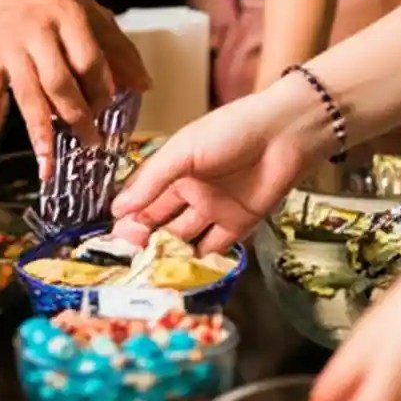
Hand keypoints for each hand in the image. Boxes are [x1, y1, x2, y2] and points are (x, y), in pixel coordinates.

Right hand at [0, 0, 150, 176]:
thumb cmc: (56, 6)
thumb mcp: (93, 16)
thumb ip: (119, 50)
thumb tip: (145, 86)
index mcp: (69, 16)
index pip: (89, 61)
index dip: (101, 89)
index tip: (106, 109)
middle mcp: (37, 30)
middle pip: (58, 82)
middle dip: (76, 116)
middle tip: (89, 141)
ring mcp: (10, 45)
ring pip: (27, 92)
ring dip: (39, 128)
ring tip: (48, 158)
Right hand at [110, 78, 327, 253]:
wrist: (285, 133)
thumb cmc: (230, 130)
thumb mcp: (183, 151)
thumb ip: (152, 180)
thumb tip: (118, 208)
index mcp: (174, 171)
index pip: (143, 200)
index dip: (129, 219)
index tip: (116, 238)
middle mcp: (190, 192)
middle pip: (161, 222)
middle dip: (145, 239)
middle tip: (131, 257)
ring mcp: (213, 210)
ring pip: (184, 237)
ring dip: (169, 252)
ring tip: (153, 268)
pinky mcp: (238, 224)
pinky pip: (215, 246)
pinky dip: (200, 259)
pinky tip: (184, 270)